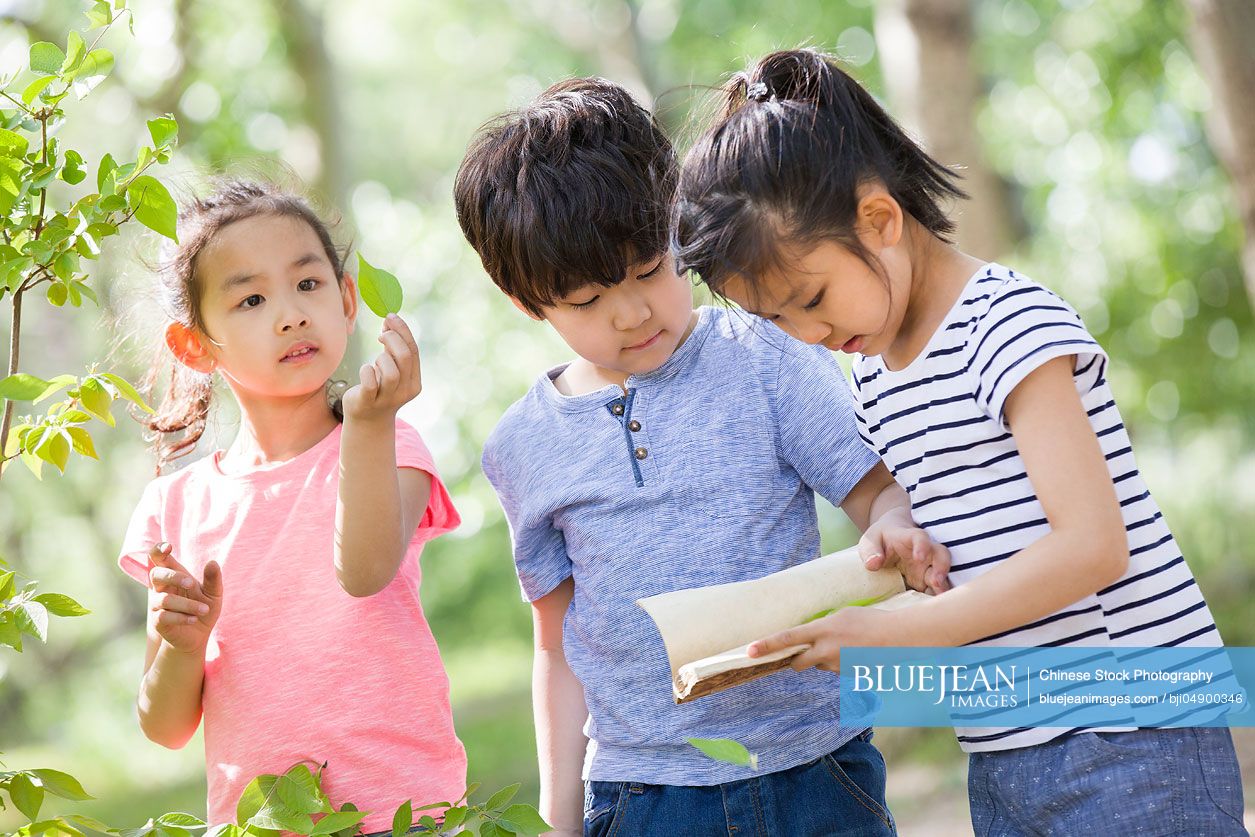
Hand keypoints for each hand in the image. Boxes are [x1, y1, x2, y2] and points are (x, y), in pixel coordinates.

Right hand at [147, 543, 222, 654]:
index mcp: (174, 576)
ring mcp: (157, 605)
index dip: (158, 550)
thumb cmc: (203, 608)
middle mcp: (162, 588)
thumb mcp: (213, 594)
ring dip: (187, 604)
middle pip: (155, 573)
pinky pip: (164, 616)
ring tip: (204, 610)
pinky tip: (194, 619)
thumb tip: (212, 563)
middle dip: (172, 576)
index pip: (159, 558)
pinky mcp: (158, 621)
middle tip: (191, 583)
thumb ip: (213, 579)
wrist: (198, 635)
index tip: (167, 547)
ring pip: (164, 599)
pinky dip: (181, 617)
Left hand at [342, 313, 421, 421]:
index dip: (403, 330)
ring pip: (390, 371)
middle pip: (404, 357)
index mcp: (414, 382)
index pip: (413, 351)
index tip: (390, 317)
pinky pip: (369, 382)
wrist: (367, 421)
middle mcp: (404, 391)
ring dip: (381, 358)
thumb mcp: (392, 370)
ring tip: (376, 362)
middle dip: (392, 338)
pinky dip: (367, 370)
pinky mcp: (368, 402)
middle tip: (381, 333)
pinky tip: (366, 369)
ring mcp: (387, 399)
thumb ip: (393, 350)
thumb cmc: (379, 389)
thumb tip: (390, 321)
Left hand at [746, 605, 896, 672]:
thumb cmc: (872, 621)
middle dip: (797, 661)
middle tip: (801, 655)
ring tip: (848, 646)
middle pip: (798, 662)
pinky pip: (836, 671)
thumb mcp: (843, 616)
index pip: (787, 639)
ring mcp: (836, 666)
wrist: (898, 639)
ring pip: (820, 665)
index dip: (766, 645)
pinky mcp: (846, 677)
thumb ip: (824, 627)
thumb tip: (813, 638)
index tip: (749, 652)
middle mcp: (826, 650)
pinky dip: (841, 664)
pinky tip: (857, 654)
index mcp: (822, 630)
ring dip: (825, 659)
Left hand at [859, 510, 951, 594]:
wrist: (890, 542)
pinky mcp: (927, 582)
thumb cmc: (881, 540)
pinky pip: (936, 589)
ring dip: (943, 585)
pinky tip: (933, 607)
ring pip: (943, 573)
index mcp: (909, 538)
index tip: (919, 557)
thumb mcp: (871, 541)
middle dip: (942, 567)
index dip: (922, 546)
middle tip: (936, 582)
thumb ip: (871, 550)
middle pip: (941, 555)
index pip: (920, 538)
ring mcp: (928, 567)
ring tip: (939, 596)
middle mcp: (925, 552)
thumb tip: (873, 564)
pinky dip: (936, 597)